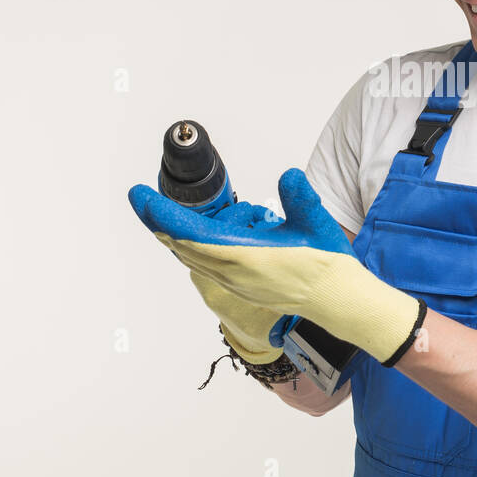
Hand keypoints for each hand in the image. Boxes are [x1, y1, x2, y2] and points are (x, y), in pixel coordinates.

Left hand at [128, 169, 424, 365]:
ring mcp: (232, 281)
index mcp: (245, 258)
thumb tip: (288, 176)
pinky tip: (217, 228)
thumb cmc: (327, 264)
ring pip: (191, 253)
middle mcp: (232, 273)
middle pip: (180, 244)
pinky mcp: (237, 283)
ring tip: (210, 213)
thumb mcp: (317, 224)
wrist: (336, 301)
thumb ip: (300, 198)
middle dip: (159, 219)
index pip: (190, 234)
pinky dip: (197, 242)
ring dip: (183, 230)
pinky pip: (204, 260)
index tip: (140, 195)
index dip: (161, 214)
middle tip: (144, 195)